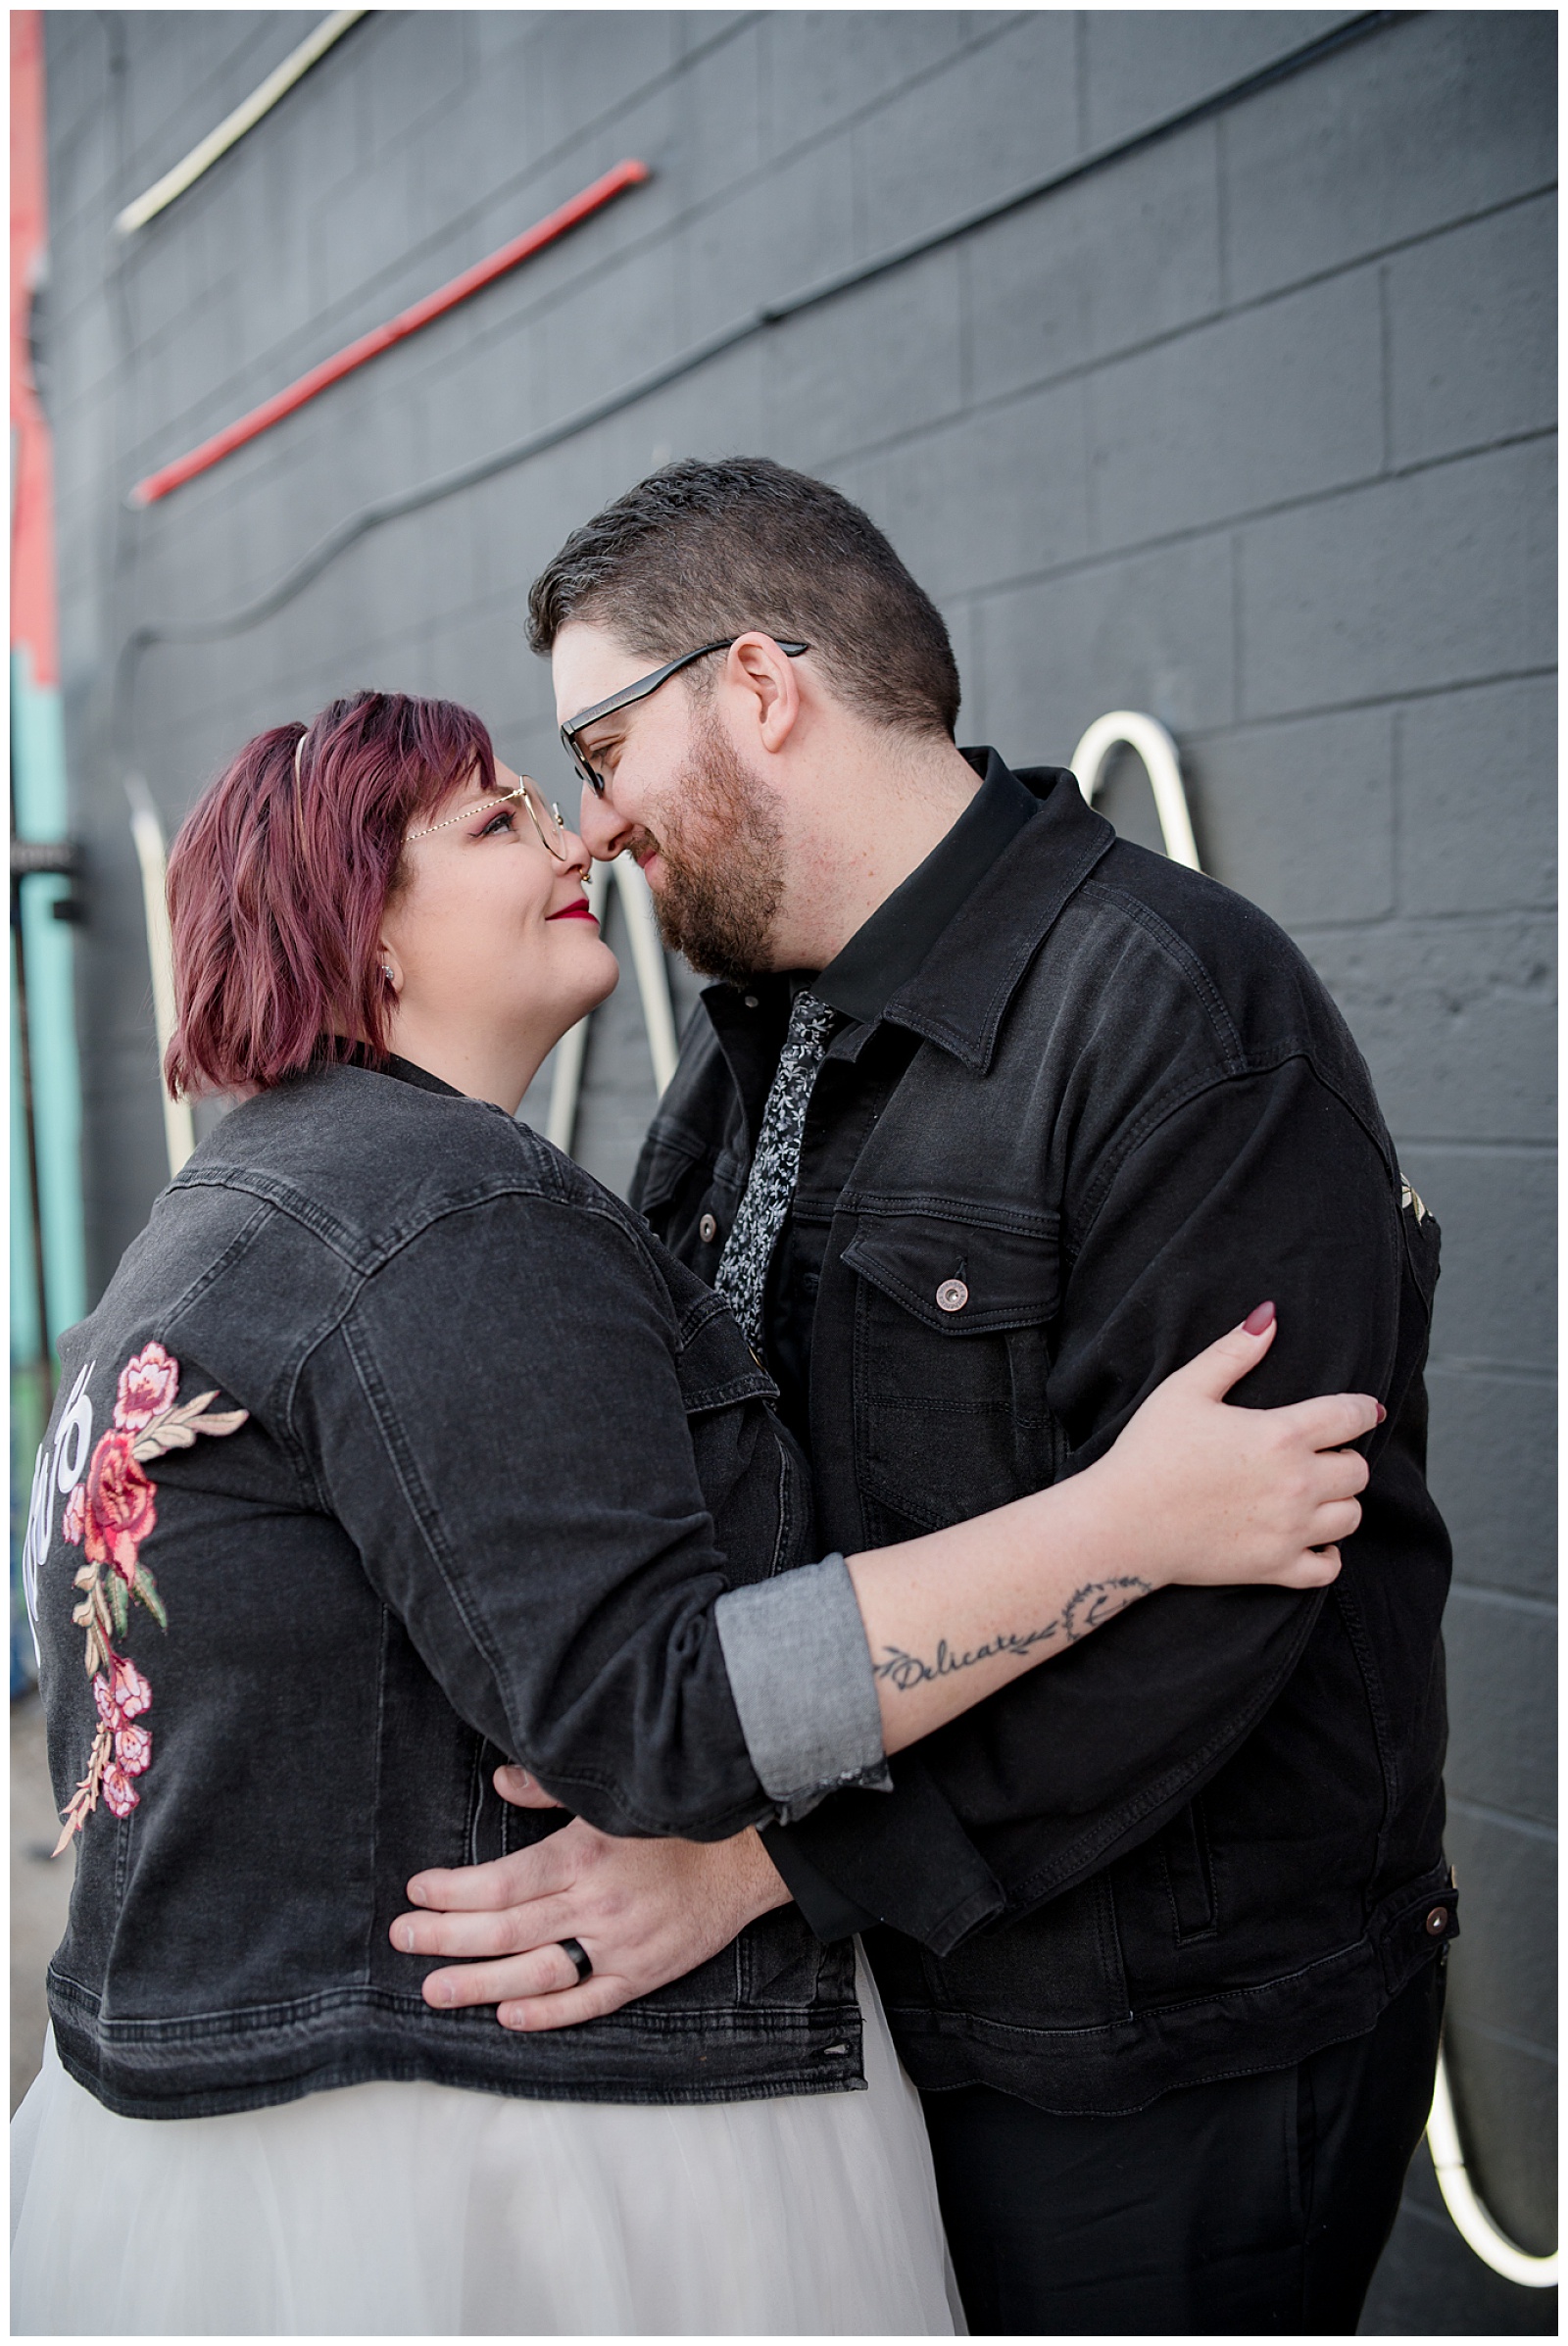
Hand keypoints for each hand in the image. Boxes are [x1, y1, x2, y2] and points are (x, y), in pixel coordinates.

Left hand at [391, 1774, 791, 2030]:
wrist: (745, 1858)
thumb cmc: (675, 1822)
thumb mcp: (612, 1795)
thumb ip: (549, 1789)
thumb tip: (499, 1779)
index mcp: (585, 1854)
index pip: (502, 1882)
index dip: (452, 1892)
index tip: (417, 1892)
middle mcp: (597, 1904)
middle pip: (506, 1928)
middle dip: (446, 1936)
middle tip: (403, 1940)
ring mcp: (619, 1946)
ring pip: (536, 1972)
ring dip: (479, 1983)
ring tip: (434, 1990)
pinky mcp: (642, 1975)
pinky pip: (587, 2002)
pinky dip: (546, 2013)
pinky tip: (508, 2016)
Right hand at [1090, 1304, 1378, 1591]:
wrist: (1121, 1525)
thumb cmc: (1149, 1453)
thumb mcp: (1185, 1390)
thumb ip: (1233, 1353)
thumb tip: (1270, 1316)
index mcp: (1280, 1435)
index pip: (1350, 1416)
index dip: (1364, 1409)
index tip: (1364, 1410)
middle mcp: (1296, 1483)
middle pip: (1359, 1471)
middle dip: (1345, 1457)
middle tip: (1321, 1455)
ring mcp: (1289, 1530)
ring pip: (1352, 1517)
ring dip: (1339, 1503)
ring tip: (1313, 1494)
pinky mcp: (1275, 1568)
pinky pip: (1329, 1568)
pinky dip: (1328, 1555)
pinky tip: (1309, 1539)